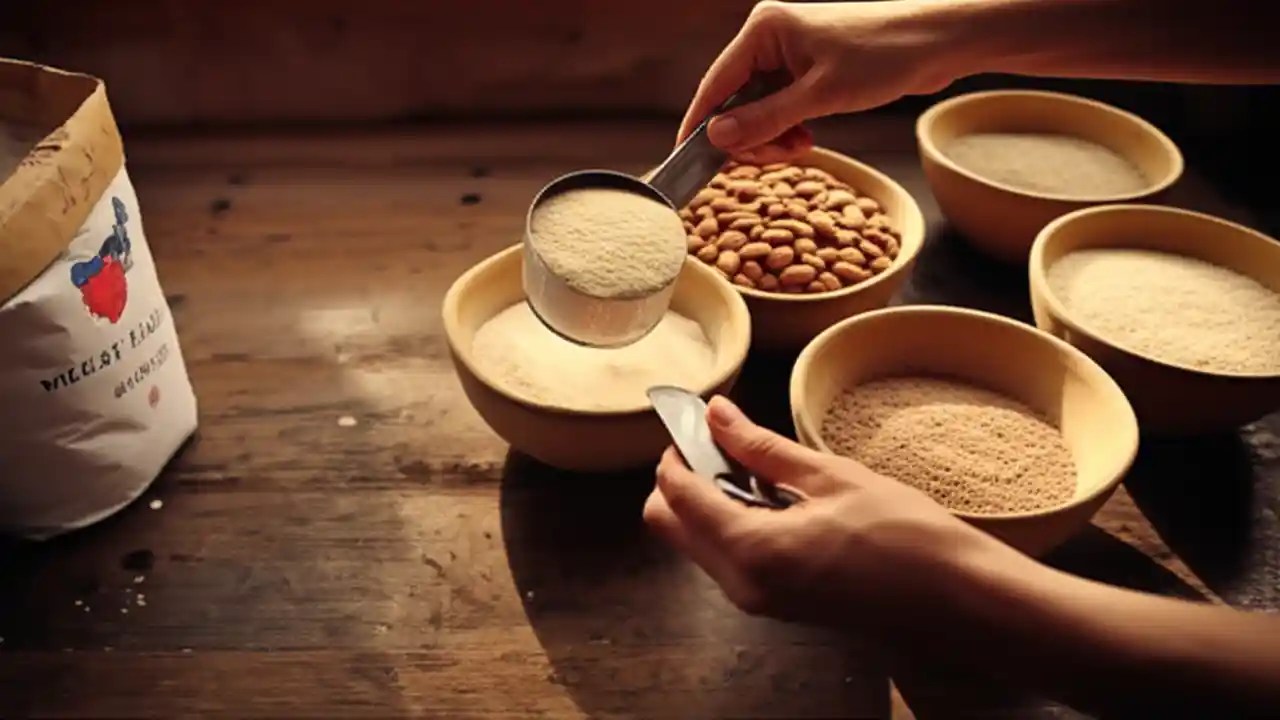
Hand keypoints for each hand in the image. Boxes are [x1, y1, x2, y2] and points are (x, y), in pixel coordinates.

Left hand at [643, 396, 1011, 626]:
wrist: (953, 597)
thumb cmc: (905, 536)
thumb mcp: (829, 476)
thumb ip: (762, 447)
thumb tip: (717, 414)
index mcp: (752, 549)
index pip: (674, 494)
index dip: (678, 450)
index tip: (699, 421)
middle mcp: (741, 584)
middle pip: (668, 524)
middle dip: (682, 478)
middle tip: (724, 444)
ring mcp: (755, 600)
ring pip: (693, 542)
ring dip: (706, 501)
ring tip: (758, 469)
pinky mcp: (772, 603)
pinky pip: (724, 558)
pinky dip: (729, 523)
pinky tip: (773, 499)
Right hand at [678, 0, 968, 163]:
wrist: (938, 43)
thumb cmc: (885, 56)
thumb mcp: (820, 96)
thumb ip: (764, 120)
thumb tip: (716, 139)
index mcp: (763, 30)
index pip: (715, 84)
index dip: (700, 125)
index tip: (687, 160)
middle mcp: (769, 37)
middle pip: (733, 101)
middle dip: (750, 137)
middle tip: (778, 157)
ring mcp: (787, 52)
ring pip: (755, 109)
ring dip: (771, 137)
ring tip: (802, 146)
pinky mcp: (805, 67)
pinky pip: (777, 106)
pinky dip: (786, 129)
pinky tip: (808, 136)